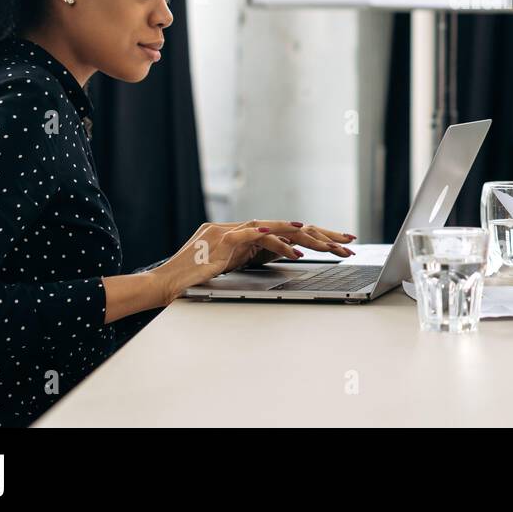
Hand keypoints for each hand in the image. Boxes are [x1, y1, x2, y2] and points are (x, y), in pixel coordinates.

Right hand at [153, 220, 355, 302]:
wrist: (163, 284)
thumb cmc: (192, 281)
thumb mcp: (230, 269)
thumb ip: (251, 259)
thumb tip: (281, 257)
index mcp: (244, 235)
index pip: (286, 231)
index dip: (314, 236)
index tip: (338, 242)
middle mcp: (240, 229)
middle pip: (289, 227)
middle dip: (322, 234)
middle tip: (349, 241)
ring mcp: (231, 231)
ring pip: (279, 228)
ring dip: (308, 239)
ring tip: (331, 246)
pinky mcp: (223, 240)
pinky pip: (257, 236)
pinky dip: (278, 242)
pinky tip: (297, 248)